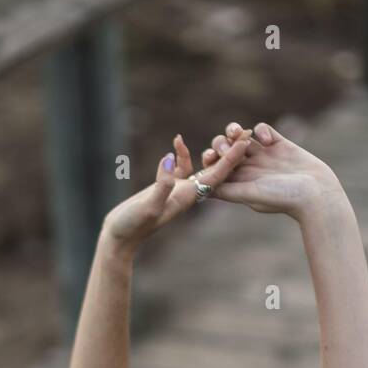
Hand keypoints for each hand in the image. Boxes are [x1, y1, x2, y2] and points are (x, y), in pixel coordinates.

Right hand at [100, 128, 252, 258]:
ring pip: (200, 167)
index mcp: (189, 197)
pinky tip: (177, 141)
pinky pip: (178, 168)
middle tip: (247, 131)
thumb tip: (169, 160)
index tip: (246, 140)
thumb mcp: (148, 206)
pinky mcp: (164, 188)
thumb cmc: (132, 225)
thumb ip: (160, 185)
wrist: (120, 237)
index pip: (217, 174)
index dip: (232, 157)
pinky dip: (180, 154)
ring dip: (211, 151)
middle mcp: (188, 194)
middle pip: (216, 170)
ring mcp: (177, 191)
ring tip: (225, 133)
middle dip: (231, 151)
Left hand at [200, 121, 341, 220]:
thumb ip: (227, 191)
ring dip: (235, 131)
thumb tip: (202, 190)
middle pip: (225, 149)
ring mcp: (264, 155)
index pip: (217, 167)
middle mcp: (250, 168)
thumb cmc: (283, 198)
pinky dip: (262, 131)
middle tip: (226, 147)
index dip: (210, 159)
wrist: (316, 192)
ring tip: (239, 134)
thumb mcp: (251, 195)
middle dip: (221, 144)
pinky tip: (268, 142)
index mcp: (240, 182)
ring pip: (241, 136)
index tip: (211, 157)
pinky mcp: (279, 144)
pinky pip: (263, 130)